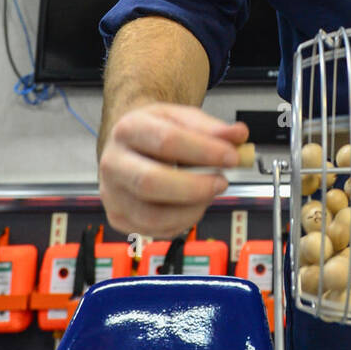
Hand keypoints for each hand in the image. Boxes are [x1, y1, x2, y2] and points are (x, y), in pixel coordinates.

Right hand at [98, 103, 248, 238]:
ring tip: (208, 194)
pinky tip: (193, 206)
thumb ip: (212, 128)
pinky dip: (183, 221)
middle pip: (151, 182)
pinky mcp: (119, 218)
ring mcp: (112, 194)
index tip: (231, 157)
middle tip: (221, 182)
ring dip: (192, 209)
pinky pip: (156, 230)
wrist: (132, 145)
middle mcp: (113, 163)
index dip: (204, 151)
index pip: (166, 141)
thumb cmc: (157, 131)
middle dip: (196, 187)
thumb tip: (238, 135)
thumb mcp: (184, 119)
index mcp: (128, 129)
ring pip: (152, 215)